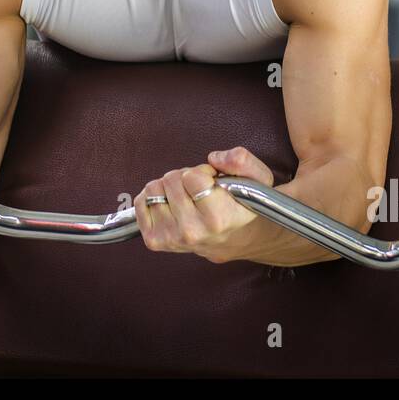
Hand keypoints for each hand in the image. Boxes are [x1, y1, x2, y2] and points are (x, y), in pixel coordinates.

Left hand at [134, 147, 274, 262]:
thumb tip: (214, 158)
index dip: (202, 172)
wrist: (237, 238)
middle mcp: (193, 231)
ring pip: (153, 190)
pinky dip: (153, 198)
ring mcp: (171, 238)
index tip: (212, 182)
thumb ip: (242, 161)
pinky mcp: (155, 240)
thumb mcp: (258, 179)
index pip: (192, 177)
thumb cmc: (244, 207)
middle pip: (170, 180)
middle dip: (184, 178)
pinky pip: (140, 202)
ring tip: (187, 198)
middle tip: (199, 191)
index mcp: (218, 218)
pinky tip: (172, 205)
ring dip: (169, 188)